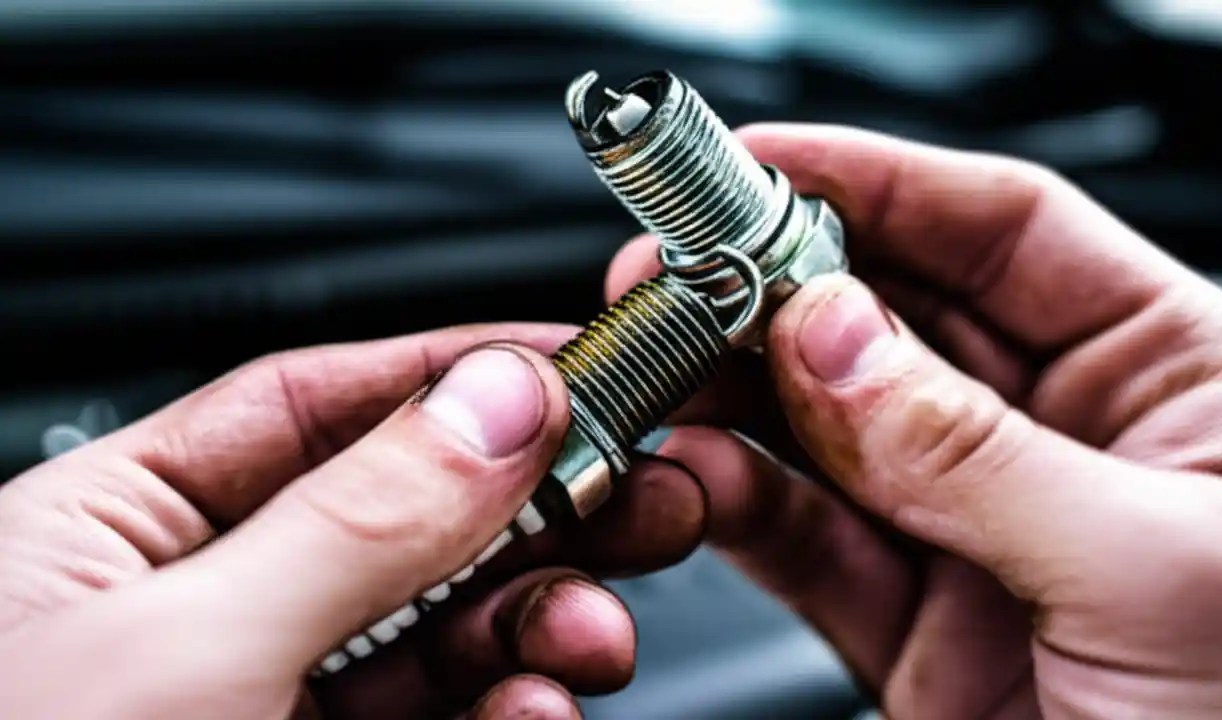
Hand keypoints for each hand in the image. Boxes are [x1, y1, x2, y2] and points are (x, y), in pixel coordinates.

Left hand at [0, 324, 706, 718]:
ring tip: (593, 630)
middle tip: (642, 492)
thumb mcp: (186, 650)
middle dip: (531, 504)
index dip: (452, 374)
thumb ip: (355, 521)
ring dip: (537, 619)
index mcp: (115, 534)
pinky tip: (542, 711)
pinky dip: (511, 714)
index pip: (313, 408)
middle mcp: (198, 614)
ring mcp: (265, 707)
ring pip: (440, 631)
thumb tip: (496, 401)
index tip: (575, 364)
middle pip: (405, 516)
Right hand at [607, 125, 1221, 717]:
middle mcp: (1068, 449)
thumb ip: (977, 449)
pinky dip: (739, 506)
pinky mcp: (920, 631)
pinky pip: (808, 541)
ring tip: (663, 374)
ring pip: (830, 429)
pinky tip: (696, 477)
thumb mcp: (1156, 568)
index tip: (765, 166)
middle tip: (678, 274)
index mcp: (1176, 386)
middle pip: (898, 321)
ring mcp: (982, 539)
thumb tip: (837, 335)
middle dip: (780, 288)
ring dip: (736, 396)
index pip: (1009, 234)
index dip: (880, 183)